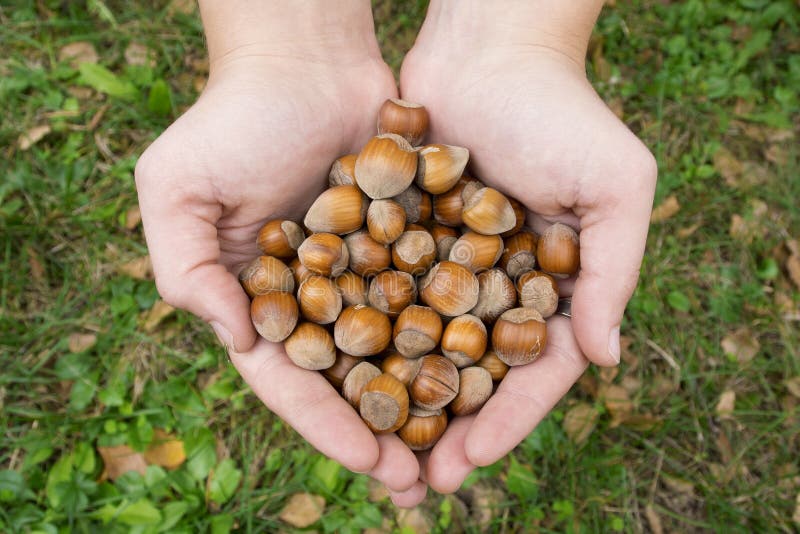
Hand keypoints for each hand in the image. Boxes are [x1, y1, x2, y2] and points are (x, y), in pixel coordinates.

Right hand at [135, 8, 422, 494]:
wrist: (304, 57)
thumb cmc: (232, 117)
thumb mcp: (176, 189)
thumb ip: (186, 269)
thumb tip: (237, 339)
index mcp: (262, 299)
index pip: (293, 379)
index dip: (328, 425)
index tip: (370, 465)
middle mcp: (317, 294)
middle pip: (353, 378)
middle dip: (384, 432)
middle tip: (422, 485)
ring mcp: (365, 268)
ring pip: (402, 347)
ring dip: (428, 399)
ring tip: (464, 447)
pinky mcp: (408, 239)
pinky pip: (436, 292)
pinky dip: (459, 332)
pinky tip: (491, 372)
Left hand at [394, 4, 656, 504]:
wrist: (488, 48)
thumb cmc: (563, 112)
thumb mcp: (616, 185)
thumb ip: (614, 271)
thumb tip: (604, 360)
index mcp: (555, 286)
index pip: (533, 370)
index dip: (506, 419)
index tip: (469, 460)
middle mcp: (499, 284)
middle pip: (472, 372)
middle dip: (447, 427)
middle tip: (415, 481)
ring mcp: (448, 264)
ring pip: (422, 346)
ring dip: (400, 398)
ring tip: (372, 447)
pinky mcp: (401, 238)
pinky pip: (382, 295)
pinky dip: (363, 336)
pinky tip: (336, 377)